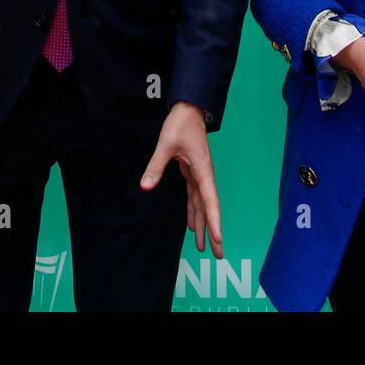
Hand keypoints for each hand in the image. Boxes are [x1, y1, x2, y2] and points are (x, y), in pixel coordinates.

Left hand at [140, 101, 222, 258]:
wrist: (189, 109)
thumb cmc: (181, 124)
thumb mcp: (165, 144)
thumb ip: (156, 166)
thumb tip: (146, 186)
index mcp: (202, 170)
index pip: (210, 201)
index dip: (214, 221)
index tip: (218, 239)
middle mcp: (205, 176)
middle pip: (210, 208)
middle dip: (214, 231)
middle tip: (218, 255)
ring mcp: (200, 175)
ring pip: (203, 205)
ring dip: (204, 225)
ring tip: (204, 247)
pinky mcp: (193, 172)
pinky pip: (195, 197)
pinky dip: (195, 211)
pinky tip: (193, 225)